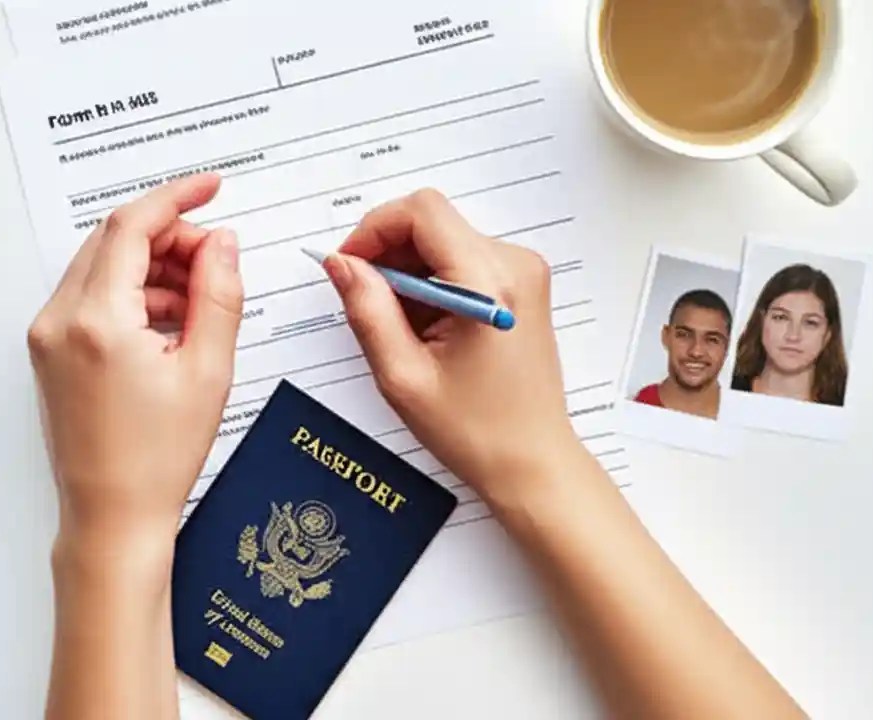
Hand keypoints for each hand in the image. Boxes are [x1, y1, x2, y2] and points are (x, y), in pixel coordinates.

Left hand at [27, 174, 242, 547]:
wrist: (113, 517)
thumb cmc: (157, 460)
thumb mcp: (208, 370)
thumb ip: (219, 294)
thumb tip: (223, 245)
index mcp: (96, 321)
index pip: (132, 226)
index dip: (177, 197)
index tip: (211, 187)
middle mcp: (59, 320)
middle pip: (113, 240)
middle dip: (169, 234)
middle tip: (217, 254)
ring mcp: (48, 336)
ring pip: (102, 266)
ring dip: (152, 265)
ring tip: (201, 296)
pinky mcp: (50, 352)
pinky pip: (92, 297)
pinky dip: (132, 293)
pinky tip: (171, 319)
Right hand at [323, 189, 578, 504]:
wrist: (532, 461)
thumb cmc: (476, 430)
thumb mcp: (403, 375)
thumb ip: (367, 310)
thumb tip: (340, 263)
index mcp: (490, 283)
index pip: (422, 211)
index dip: (375, 229)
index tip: (350, 265)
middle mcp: (515, 265)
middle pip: (433, 223)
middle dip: (390, 255)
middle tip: (369, 305)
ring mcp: (524, 273)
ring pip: (444, 240)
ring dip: (411, 273)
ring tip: (405, 330)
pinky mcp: (522, 285)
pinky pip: (463, 260)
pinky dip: (433, 284)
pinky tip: (429, 330)